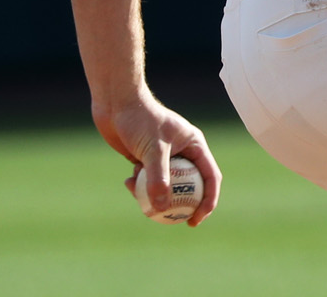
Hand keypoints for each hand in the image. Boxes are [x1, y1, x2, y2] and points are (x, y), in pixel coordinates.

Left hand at [93, 94, 221, 226]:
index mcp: (194, 145)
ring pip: (166, 185)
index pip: (210, 177)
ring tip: (142, 201)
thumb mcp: (153, 148)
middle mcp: (183, 152)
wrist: (116, 103)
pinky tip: (126, 182)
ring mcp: (164, 156)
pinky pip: (147, 181)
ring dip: (155, 195)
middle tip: (177, 222)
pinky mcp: (145, 159)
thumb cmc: (139, 119)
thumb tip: (162, 207)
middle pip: (190, 185)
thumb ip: (158, 177)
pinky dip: (138, 186)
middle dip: (184, 205)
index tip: (196, 220)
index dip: (208, 201)